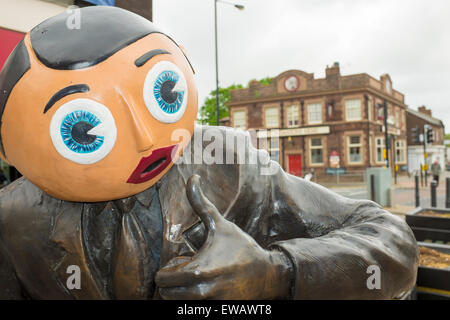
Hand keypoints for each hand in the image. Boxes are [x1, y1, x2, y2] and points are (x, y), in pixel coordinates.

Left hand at [155, 174, 292, 299]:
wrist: (267, 274)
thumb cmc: (241, 247)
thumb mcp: (220, 224)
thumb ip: (201, 203)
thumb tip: (192, 177)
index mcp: (197, 270)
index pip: (161, 280)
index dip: (167, 269)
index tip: (181, 262)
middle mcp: (201, 291)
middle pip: (166, 295)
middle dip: (172, 283)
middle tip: (186, 271)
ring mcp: (210, 304)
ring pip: (178, 304)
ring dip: (182, 292)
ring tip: (196, 280)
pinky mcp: (217, 311)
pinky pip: (194, 310)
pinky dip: (194, 301)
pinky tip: (207, 288)